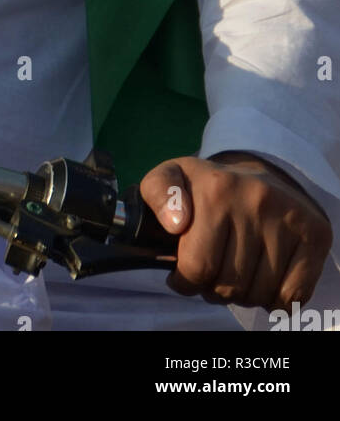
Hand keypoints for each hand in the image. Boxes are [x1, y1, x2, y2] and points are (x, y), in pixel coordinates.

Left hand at [140, 152, 332, 309]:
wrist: (259, 174)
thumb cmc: (208, 187)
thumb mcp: (171, 178)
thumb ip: (157, 194)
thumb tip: (175, 224)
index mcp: (216, 189)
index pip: (196, 267)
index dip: (185, 281)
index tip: (185, 274)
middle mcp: (256, 200)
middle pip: (228, 285)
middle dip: (214, 288)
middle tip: (213, 272)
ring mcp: (289, 217)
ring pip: (258, 294)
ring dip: (243, 295)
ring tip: (236, 272)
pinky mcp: (315, 235)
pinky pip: (292, 296)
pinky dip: (275, 299)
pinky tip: (264, 277)